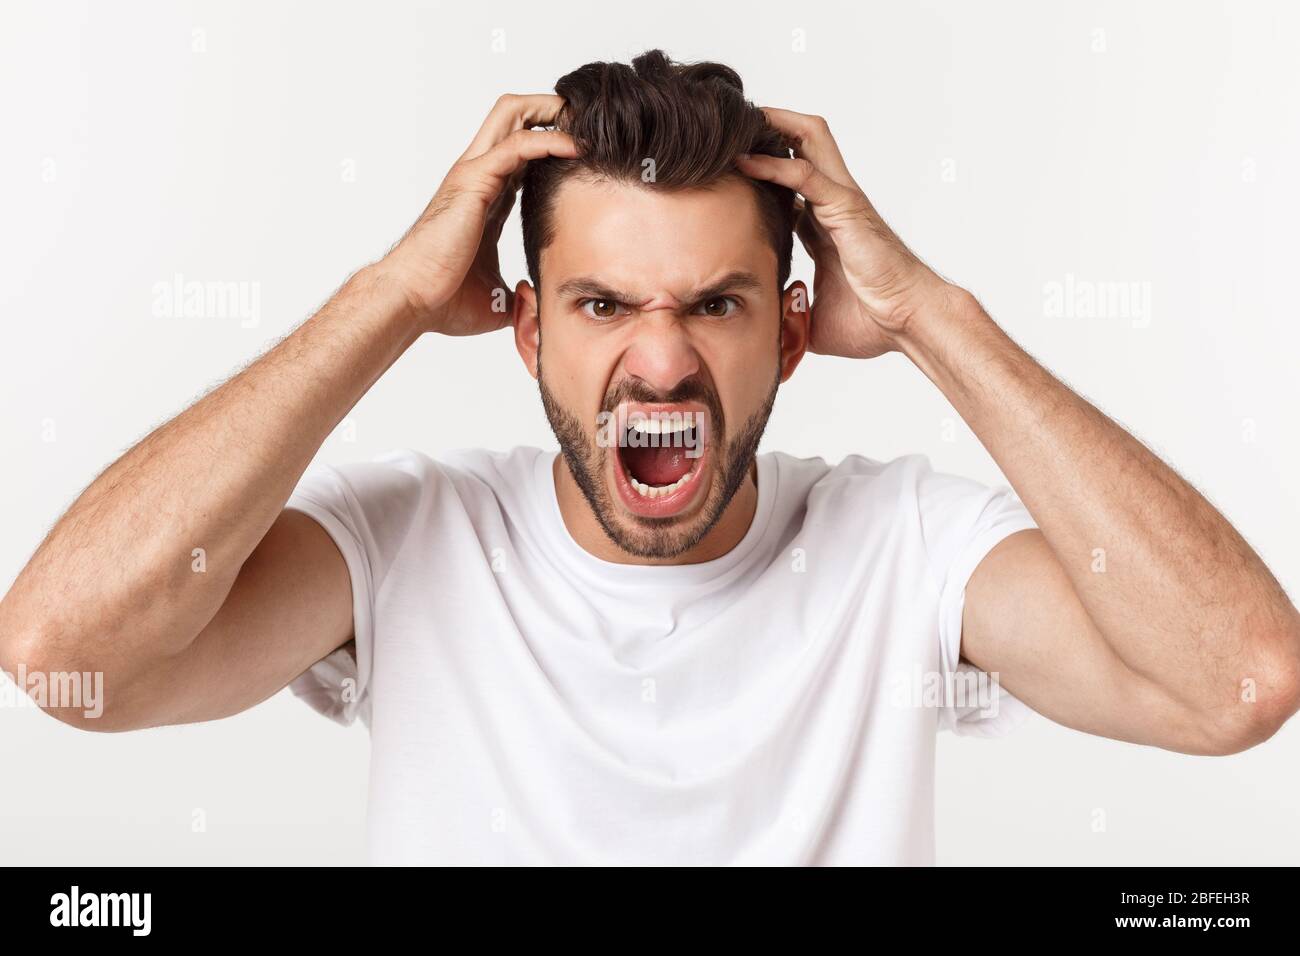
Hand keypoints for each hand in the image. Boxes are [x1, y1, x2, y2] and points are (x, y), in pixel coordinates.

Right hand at [380, 94, 577, 334]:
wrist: (412, 301)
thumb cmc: (444, 302)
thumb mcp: (499, 298)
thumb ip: (522, 296)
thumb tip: (540, 309)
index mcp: (486, 197)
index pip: (523, 153)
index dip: (554, 144)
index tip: (590, 152)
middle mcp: (479, 176)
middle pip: (515, 116)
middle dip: (552, 107)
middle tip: (588, 118)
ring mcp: (474, 173)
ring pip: (513, 114)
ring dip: (552, 110)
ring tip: (586, 119)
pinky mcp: (474, 180)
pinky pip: (518, 145)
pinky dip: (549, 140)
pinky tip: (576, 148)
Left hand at [735, 107, 960, 358]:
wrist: (909, 323)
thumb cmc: (874, 323)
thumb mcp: (813, 323)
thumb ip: (787, 320)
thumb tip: (760, 341)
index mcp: (825, 227)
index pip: (789, 184)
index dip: (760, 170)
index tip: (725, 166)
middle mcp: (834, 204)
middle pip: (802, 145)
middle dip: (768, 127)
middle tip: (731, 124)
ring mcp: (841, 201)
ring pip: (809, 140)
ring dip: (773, 125)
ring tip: (738, 120)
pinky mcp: (846, 208)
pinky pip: (805, 175)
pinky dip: (773, 165)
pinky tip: (743, 161)